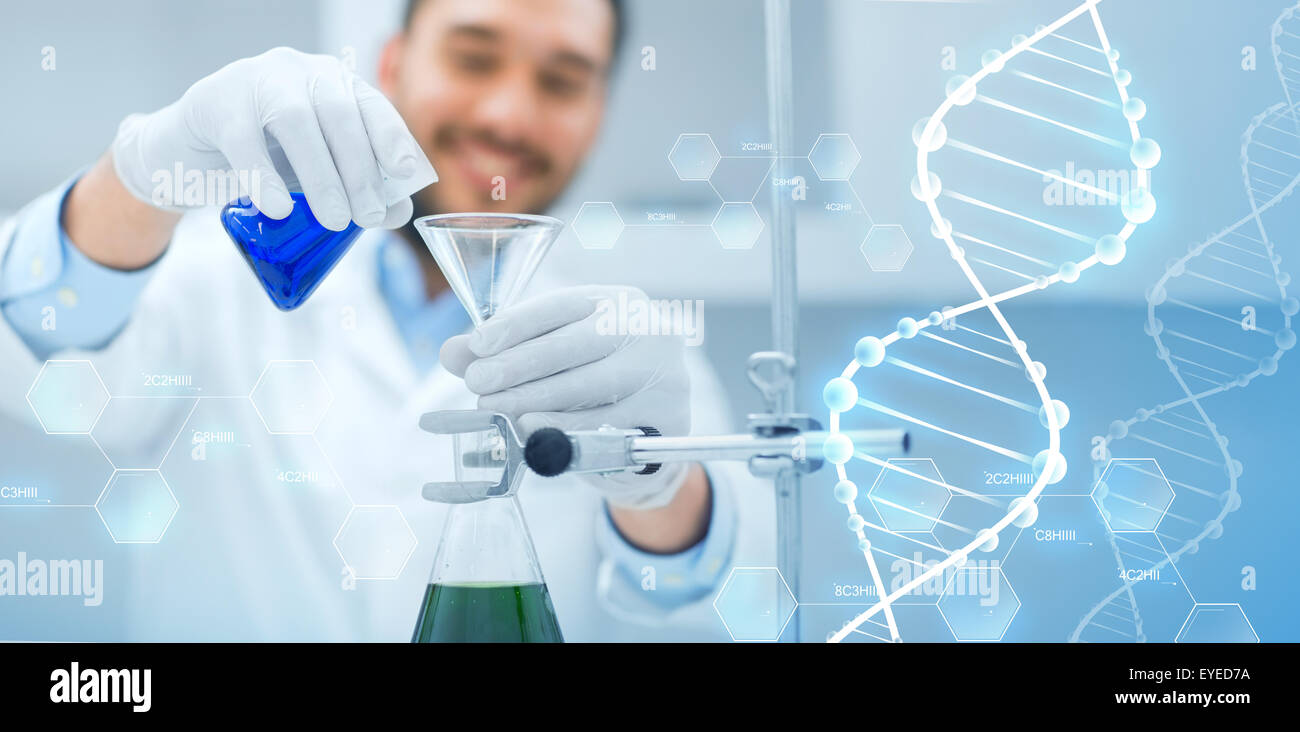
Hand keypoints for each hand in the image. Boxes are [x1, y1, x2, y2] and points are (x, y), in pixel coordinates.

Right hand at [110, 47, 434, 230]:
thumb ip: (356, 188)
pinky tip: (279, 209)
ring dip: (321, 176)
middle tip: (368, 216)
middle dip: (359, 168)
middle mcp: (297, 72)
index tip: (405, 173)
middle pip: (338, 113)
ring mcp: (254, 81)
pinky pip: (244, 140)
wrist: (190, 151)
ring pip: (296, 122)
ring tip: (336, 220)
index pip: (370, 104)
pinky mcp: (214, 103)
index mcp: (331, 83)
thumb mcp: (315, 172)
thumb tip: (397, 213)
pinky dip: (265, 177)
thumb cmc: (266, 158)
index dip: (391, 137)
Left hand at [441, 285, 692, 508]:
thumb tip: (452, 353)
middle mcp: (649, 328)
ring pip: (590, 383)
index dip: (517, 323)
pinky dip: (564, 427)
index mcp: (619, 301)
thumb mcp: (554, 358)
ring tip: (494, 408)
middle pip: (576, 343)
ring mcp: (664, 370)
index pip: (563, 305)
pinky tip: (531, 428)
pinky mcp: (669, 413)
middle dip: (519, 364)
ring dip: (535, 397)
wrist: (650, 430)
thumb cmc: (596, 383)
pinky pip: (607, 422)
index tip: (477, 343)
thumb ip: (506, 351)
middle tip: (477, 382)